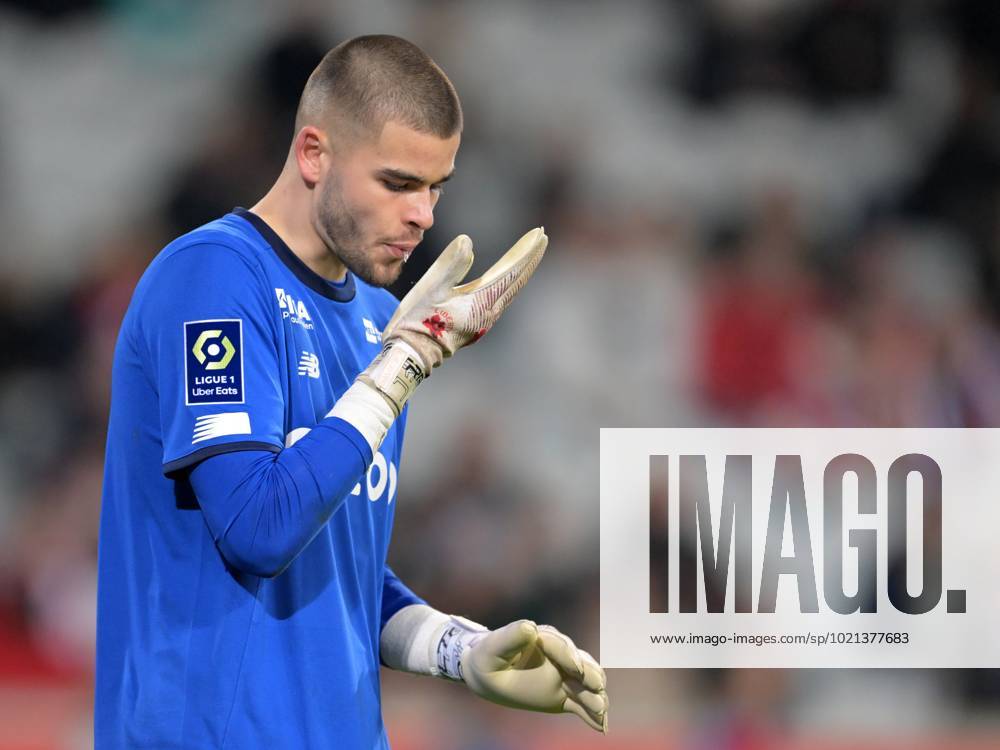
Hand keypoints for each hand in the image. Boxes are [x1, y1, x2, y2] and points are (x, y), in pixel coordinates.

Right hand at [359, 228, 546, 414]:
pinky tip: (508, 280)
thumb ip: (451, 264)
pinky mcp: (477, 324)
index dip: (526, 251)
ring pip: (511, 290)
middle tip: (542, 236)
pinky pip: (502, 298)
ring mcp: (484, 321)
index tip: (540, 234)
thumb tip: (467, 241)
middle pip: (516, 280)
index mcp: (481, 301)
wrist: (411, 354)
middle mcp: (489, 312)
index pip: (511, 271)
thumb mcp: (431, 288)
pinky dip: (510, 283)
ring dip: (521, 270)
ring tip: (529, 253)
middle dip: (529, 257)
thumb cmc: (418, 321)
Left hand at [460, 620, 608, 732]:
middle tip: (597, 688)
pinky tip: (601, 726)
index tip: (576, 668)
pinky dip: (592, 715)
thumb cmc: (489, 655)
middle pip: (581, 665)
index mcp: (544, 639)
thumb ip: (511, 636)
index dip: (569, 656)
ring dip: (595, 696)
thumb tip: (530, 627)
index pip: (561, 646)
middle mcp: (560, 657)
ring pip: (586, 686)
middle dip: (591, 676)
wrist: (490, 672)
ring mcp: (565, 676)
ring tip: (602, 710)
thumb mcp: (493, 646)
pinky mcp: (564, 695)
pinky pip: (581, 705)